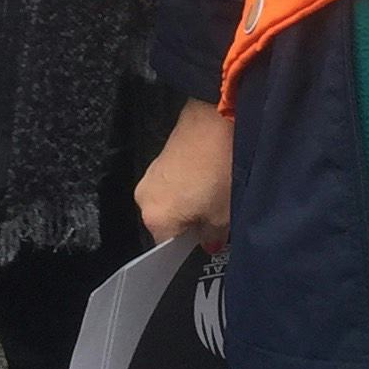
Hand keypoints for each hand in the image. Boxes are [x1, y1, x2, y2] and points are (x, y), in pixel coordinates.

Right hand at [137, 97, 233, 245]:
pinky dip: (189, 188)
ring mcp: (151, 174)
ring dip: (190, 205)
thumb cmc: (219, 172)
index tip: (212, 246)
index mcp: (155, 218)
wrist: (217, 118)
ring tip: (217, 199)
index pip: (168, 249)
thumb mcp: (224, 214)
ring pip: (170, 203)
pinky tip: (211, 181)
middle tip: (219, 223)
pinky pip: (173, 184)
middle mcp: (144, 197)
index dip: (191, 250)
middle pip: (167, 224)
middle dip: (190, 226)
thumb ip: (213, 236)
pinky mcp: (161, 156)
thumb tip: (208, 242)